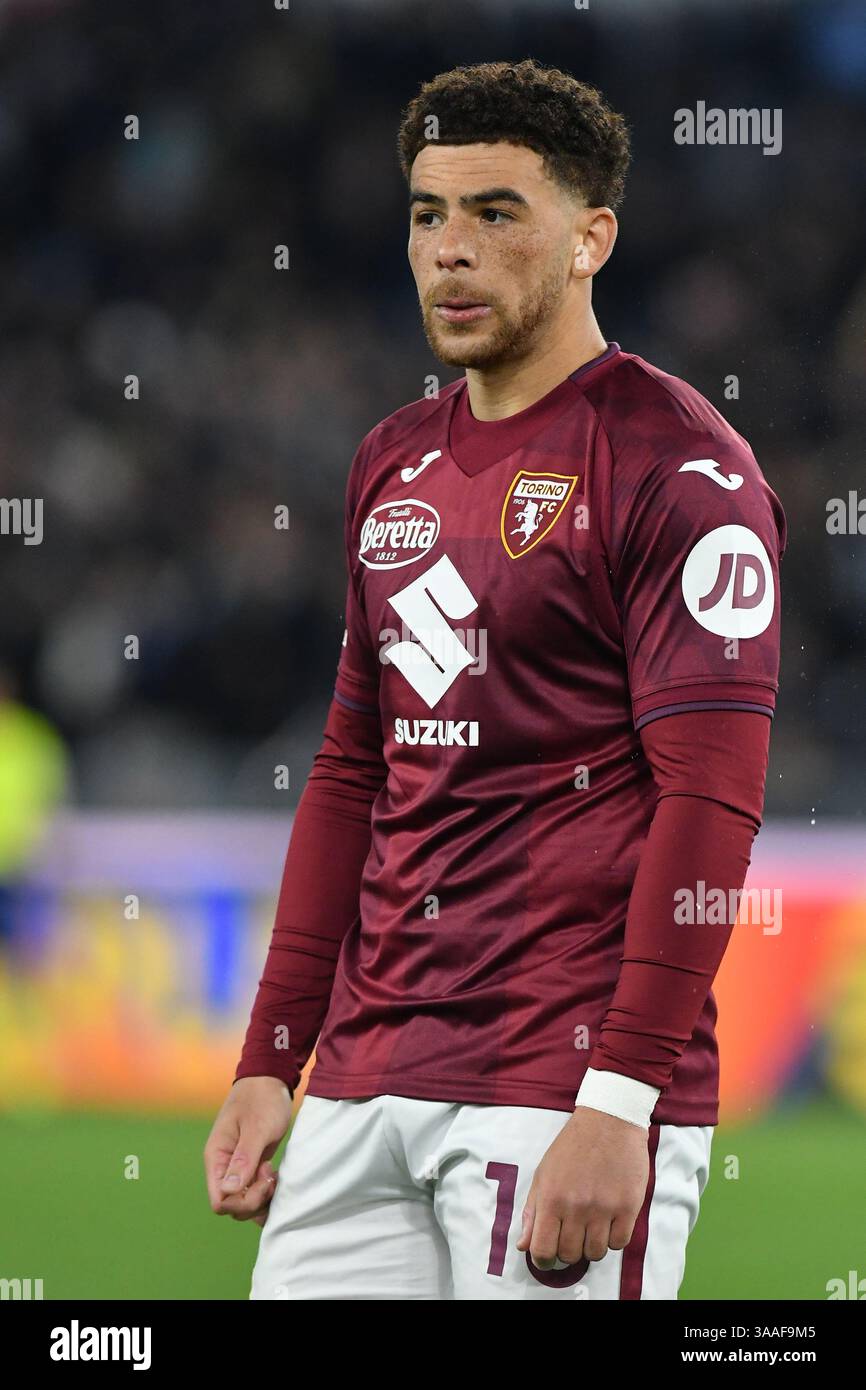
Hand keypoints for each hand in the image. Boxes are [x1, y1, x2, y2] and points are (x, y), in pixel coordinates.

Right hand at [204, 1076, 293, 1226]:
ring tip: (274, 1172)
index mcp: (216, 1157)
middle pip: (233, 1207)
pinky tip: (277, 1176)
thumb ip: (243, 1158)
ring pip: (245, 1203)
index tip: (262, 1176)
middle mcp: (223, 1167)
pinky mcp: (251, 1167)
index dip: (242, 1201)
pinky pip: (254, 1192)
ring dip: (262, 1197)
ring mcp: (237, 1169)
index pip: (220, 1201)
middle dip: (255, 1199)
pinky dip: (267, 1192)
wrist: (270, 1079)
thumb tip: (228, 1191)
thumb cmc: (262, 1098)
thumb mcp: (257, 1127)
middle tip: (271, 1173)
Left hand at [516, 1106, 648, 1267]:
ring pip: (595, 1253)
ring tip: (591, 1226)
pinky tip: (609, 1222)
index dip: (543, 1260)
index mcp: (551, 1198)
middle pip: (569, 1255)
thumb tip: (523, 1246)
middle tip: (571, 1233)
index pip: (542, 1250)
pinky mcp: (628, 1207)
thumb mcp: (544, 1173)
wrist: (608, 1121)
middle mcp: (576, 1207)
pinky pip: (619, 1243)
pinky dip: (612, 1238)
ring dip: (591, 1246)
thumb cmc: (572, 1146)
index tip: (547, 1256)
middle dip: (568, 1250)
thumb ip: (532, 1211)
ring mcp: (604, 1208)